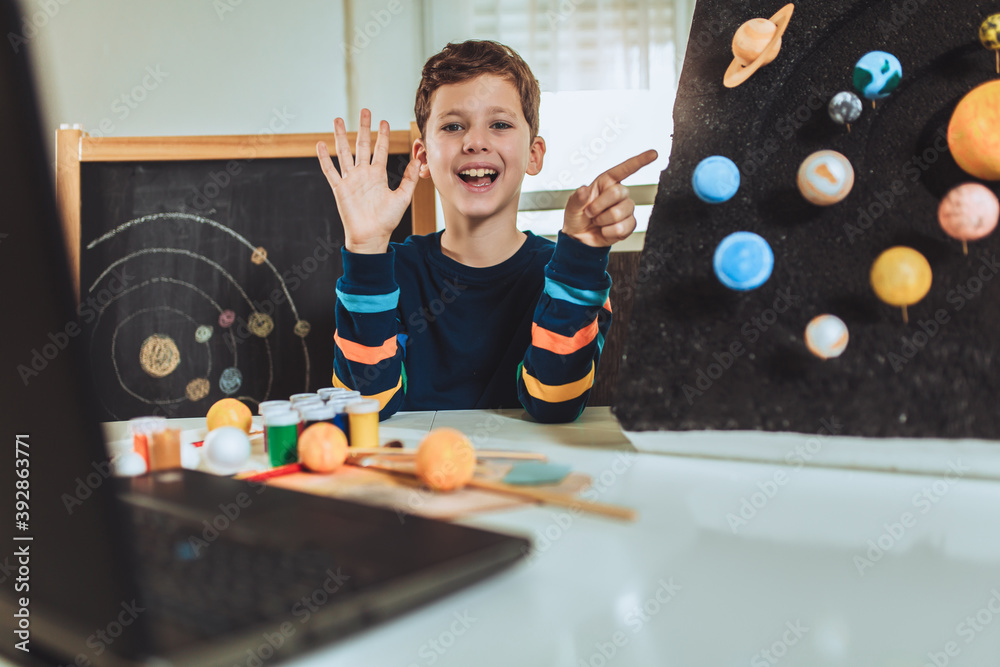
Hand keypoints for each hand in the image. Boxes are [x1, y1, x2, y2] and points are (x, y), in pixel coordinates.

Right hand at [316, 109, 420, 253]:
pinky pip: (330, 171)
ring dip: (341, 136)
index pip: (380, 150)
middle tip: (365, 110)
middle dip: (363, 128)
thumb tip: (418, 160)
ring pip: (344, 153)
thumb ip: (409, 179)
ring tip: (338, 119)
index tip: (384, 121)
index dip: (381, 136)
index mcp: (378, 175)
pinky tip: (320, 145)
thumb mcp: (403, 197)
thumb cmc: (387, 221)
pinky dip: (324, 158)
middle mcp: (363, 174)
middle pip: (362, 145)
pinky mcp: (339, 189)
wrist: (372, 237)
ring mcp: (350, 180)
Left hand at [562, 149, 657, 247]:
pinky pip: (623, 227)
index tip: (654, 154)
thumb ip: (577, 198)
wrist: (580, 238)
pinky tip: (605, 230)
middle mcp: (618, 194)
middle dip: (599, 205)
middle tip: (589, 213)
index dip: (640, 161)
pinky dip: (609, 232)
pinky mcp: (629, 224)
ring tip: (597, 221)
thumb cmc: (577, 217)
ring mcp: (626, 209)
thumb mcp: (572, 206)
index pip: (624, 169)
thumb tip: (583, 190)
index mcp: (606, 182)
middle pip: (618, 192)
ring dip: (603, 220)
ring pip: (620, 212)